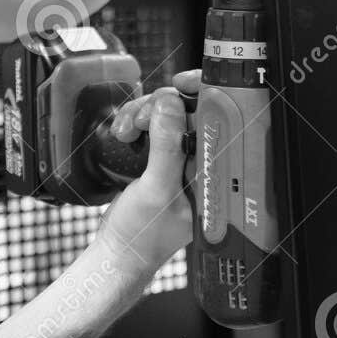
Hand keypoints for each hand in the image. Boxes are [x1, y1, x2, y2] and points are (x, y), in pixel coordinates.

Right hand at [96, 74, 198, 275]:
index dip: (203, 94)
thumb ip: (166, 147)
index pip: (219, 121)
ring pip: (169, 113)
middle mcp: (203, 164)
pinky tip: (126, 133)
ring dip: (143, 115)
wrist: (118, 253)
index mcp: (214, 173)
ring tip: (127, 133)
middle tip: (141, 122)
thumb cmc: (143, 237)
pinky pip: (155, 124)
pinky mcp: (163, 158)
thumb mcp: (156, 190)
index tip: (180, 84)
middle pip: (191, 110)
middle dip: (161, 108)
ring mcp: (182, 159)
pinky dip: (138, 122)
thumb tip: (170, 106)